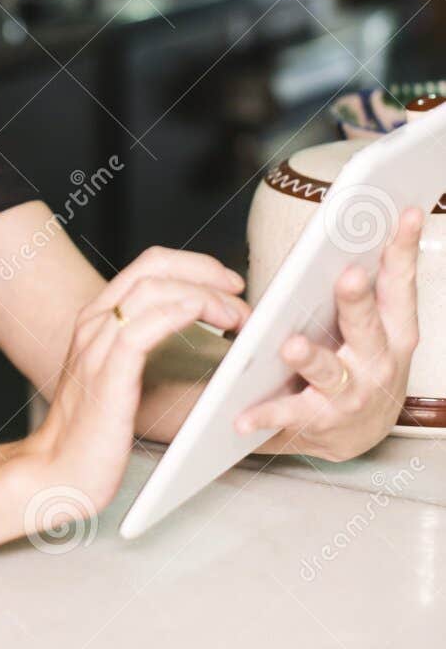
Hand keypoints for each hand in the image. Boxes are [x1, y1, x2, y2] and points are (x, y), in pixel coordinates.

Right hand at [16, 247, 249, 523]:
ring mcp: (97, 347)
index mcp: (99, 319)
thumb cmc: (96, 433)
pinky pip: (139, 331)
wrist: (58, 472)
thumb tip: (209, 342)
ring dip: (203, 295)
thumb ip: (151, 351)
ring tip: (236, 317)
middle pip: (154, 267)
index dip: (196, 265)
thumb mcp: (123, 378)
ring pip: (152, 291)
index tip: (230, 284)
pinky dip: (174, 315)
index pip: (150, 264)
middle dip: (206, 273)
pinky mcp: (106, 376)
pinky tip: (199, 316)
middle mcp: (95, 323)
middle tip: (241, 295)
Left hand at [234, 205, 423, 461]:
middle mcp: (379, 361)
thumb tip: (363, 226)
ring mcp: (351, 393)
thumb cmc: (364, 363)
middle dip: (357, 301)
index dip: (404, 248)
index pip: (400, 282)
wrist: (360, 434)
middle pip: (367, 327)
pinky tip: (242, 415)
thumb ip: (373, 283)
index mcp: (395, 330)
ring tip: (292, 346)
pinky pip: (288, 414)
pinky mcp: (320, 421)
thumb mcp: (379, 324)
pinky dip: (264, 414)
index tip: (407, 214)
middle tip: (349, 277)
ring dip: (310, 357)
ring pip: (329, 371)